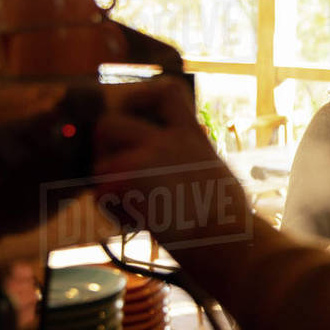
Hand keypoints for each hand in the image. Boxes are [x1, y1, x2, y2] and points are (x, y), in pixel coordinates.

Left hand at [92, 77, 249, 250]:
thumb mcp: (215, 169)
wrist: (227, 239)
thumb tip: (181, 156)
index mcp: (190, 135)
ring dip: (108, 186)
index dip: (140, 98)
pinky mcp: (129, 184)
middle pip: (109, 124)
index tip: (135, 114)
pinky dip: (113, 212)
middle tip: (119, 171)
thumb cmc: (230, 217)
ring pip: (99, 163)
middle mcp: (167, 140)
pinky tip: (136, 223)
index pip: (164, 90)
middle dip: (105, 149)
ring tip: (132, 205)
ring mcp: (146, 159)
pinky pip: (100, 195)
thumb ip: (190, 155)